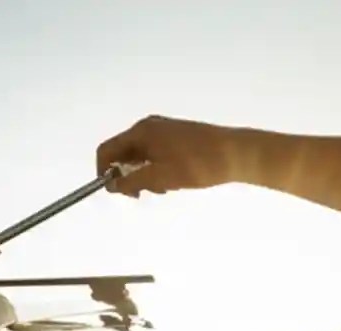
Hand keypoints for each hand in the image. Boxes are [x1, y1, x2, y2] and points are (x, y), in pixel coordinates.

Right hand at [96, 115, 238, 196]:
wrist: (237, 153)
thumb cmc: (196, 164)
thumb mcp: (158, 177)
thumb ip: (130, 181)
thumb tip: (111, 185)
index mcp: (140, 132)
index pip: (107, 150)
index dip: (103, 172)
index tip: (116, 191)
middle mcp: (148, 127)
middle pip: (122, 153)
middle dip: (127, 176)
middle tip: (142, 194)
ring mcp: (164, 130)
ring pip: (139, 156)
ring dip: (143, 176)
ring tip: (163, 188)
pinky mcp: (177, 137)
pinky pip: (154, 154)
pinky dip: (156, 170)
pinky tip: (172, 181)